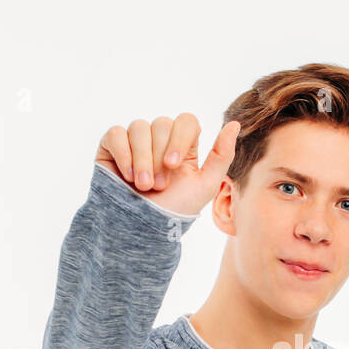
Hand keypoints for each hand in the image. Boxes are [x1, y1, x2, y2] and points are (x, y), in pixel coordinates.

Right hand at [95, 115, 240, 216]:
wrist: (143, 228)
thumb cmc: (175, 210)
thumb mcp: (206, 185)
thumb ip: (222, 155)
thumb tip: (235, 123)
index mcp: (183, 145)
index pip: (186, 120)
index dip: (180, 138)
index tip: (175, 165)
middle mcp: (159, 139)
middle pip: (162, 123)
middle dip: (160, 157)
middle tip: (159, 186)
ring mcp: (135, 141)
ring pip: (139, 127)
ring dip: (143, 159)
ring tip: (143, 186)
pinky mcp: (112, 146)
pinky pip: (116, 134)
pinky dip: (124, 154)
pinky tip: (128, 176)